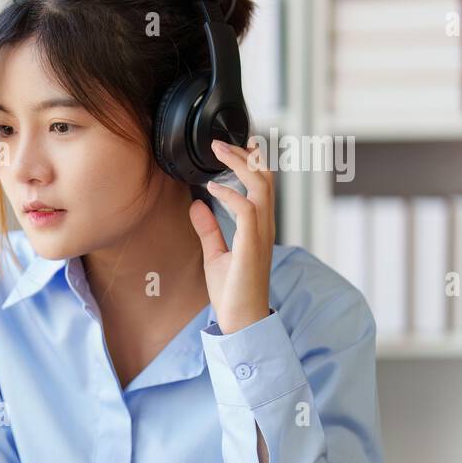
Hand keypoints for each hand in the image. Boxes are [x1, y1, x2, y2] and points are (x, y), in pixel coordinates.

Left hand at [188, 139, 274, 333]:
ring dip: (239, 167)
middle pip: (264, 180)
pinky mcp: (252, 246)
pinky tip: (213, 188)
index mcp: (258, 227)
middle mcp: (264, 227)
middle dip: (244, 157)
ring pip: (260, 188)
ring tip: (219, 152)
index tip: (232, 147)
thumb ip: (208, 229)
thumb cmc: (232, 292)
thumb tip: (197, 205)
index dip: (249, 164)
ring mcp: (261, 236)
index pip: (261, 186)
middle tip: (220, 143)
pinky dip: (230, 195)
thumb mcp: (215, 254)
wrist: (241, 320)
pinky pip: (247, 211)